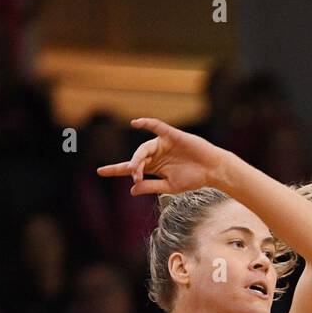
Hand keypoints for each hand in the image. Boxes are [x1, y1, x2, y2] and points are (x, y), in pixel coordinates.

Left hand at [96, 118, 229, 195]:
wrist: (212, 171)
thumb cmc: (193, 179)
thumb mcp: (169, 186)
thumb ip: (151, 186)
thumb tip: (131, 189)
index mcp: (154, 167)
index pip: (130, 168)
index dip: (115, 169)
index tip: (99, 171)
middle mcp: (156, 154)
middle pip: (137, 159)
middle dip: (133, 167)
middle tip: (134, 175)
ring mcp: (163, 144)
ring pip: (144, 148)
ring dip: (138, 157)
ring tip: (136, 168)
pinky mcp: (172, 136)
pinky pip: (157, 127)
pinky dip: (147, 123)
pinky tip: (136, 123)